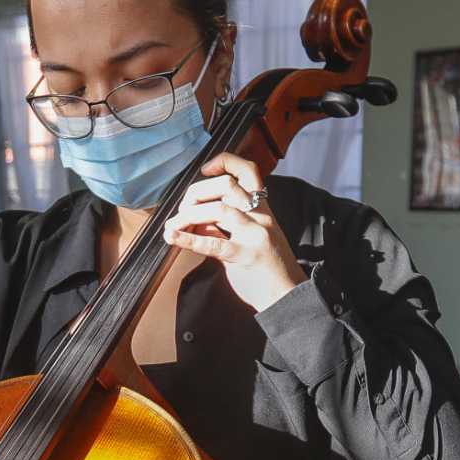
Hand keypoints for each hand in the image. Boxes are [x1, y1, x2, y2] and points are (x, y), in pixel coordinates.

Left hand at [162, 154, 301, 312]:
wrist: (288, 297)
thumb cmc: (267, 269)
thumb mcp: (249, 239)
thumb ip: (223, 226)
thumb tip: (194, 218)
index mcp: (262, 209)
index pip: (248, 171)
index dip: (226, 161)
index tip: (206, 169)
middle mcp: (261, 217)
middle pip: (226, 186)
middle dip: (196, 193)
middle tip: (182, 210)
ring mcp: (255, 235)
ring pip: (218, 210)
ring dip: (187, 215)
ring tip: (172, 226)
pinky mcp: (246, 257)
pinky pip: (213, 243)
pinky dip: (187, 238)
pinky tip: (172, 237)